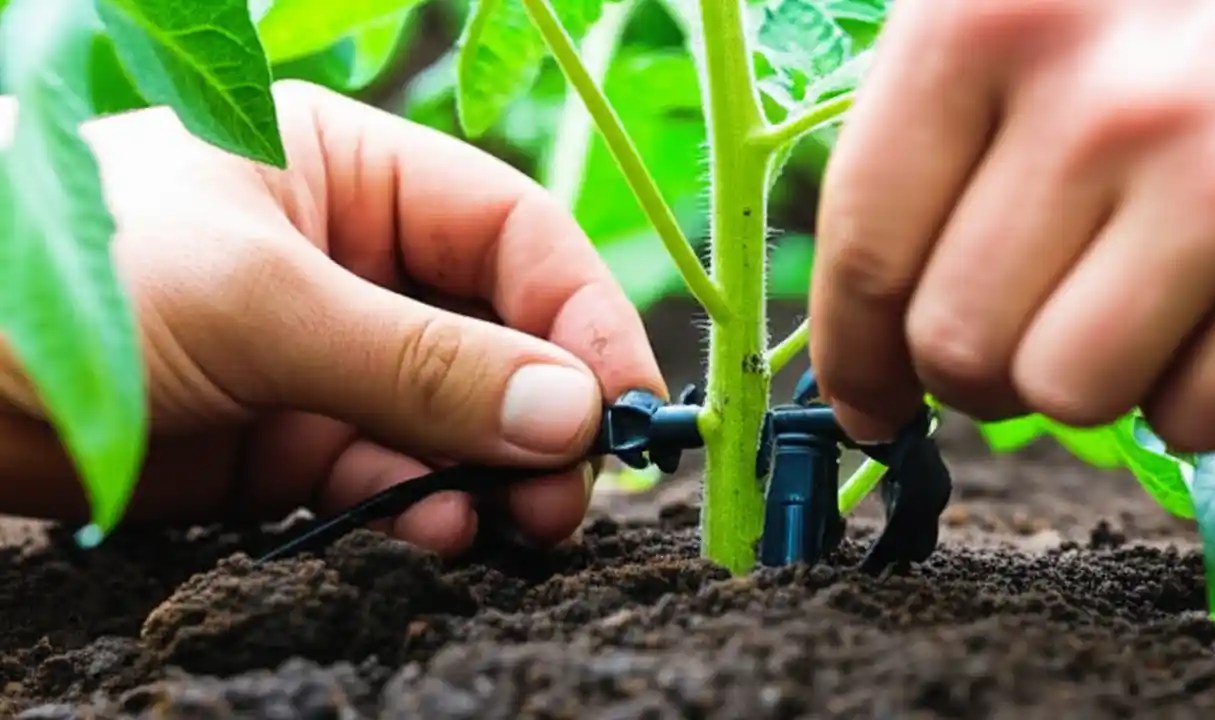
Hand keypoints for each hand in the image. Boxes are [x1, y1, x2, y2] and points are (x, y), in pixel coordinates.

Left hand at [0, 81, 663, 555]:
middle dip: (540, 412)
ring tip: (514, 525)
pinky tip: (431, 529)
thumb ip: (421, 364)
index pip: (511, 234)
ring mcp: (322, 356)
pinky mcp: (286, 442)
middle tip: (573, 489)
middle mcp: (350, 261)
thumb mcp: (261, 300)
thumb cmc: (71, 267)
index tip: (627, 403)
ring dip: (486, 472)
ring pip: (446, 418)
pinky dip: (415, 506)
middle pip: (494, 335)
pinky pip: (382, 474)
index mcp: (352, 172)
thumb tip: (571, 413)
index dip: (579, 314)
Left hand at [811, 0, 1214, 451]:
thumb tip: (866, 315)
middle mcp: (1106, 107)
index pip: (867, 248)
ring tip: (1108, 307)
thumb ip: (935, 123)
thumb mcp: (1018, 0)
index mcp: (990, 23)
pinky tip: (1200, 314)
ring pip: (1067, 393)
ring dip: (1072, 377)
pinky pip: (1200, 413)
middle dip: (961, 370)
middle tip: (997, 338)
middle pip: (957, 343)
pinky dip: (1185, 393)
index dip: (850, 352)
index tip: (862, 398)